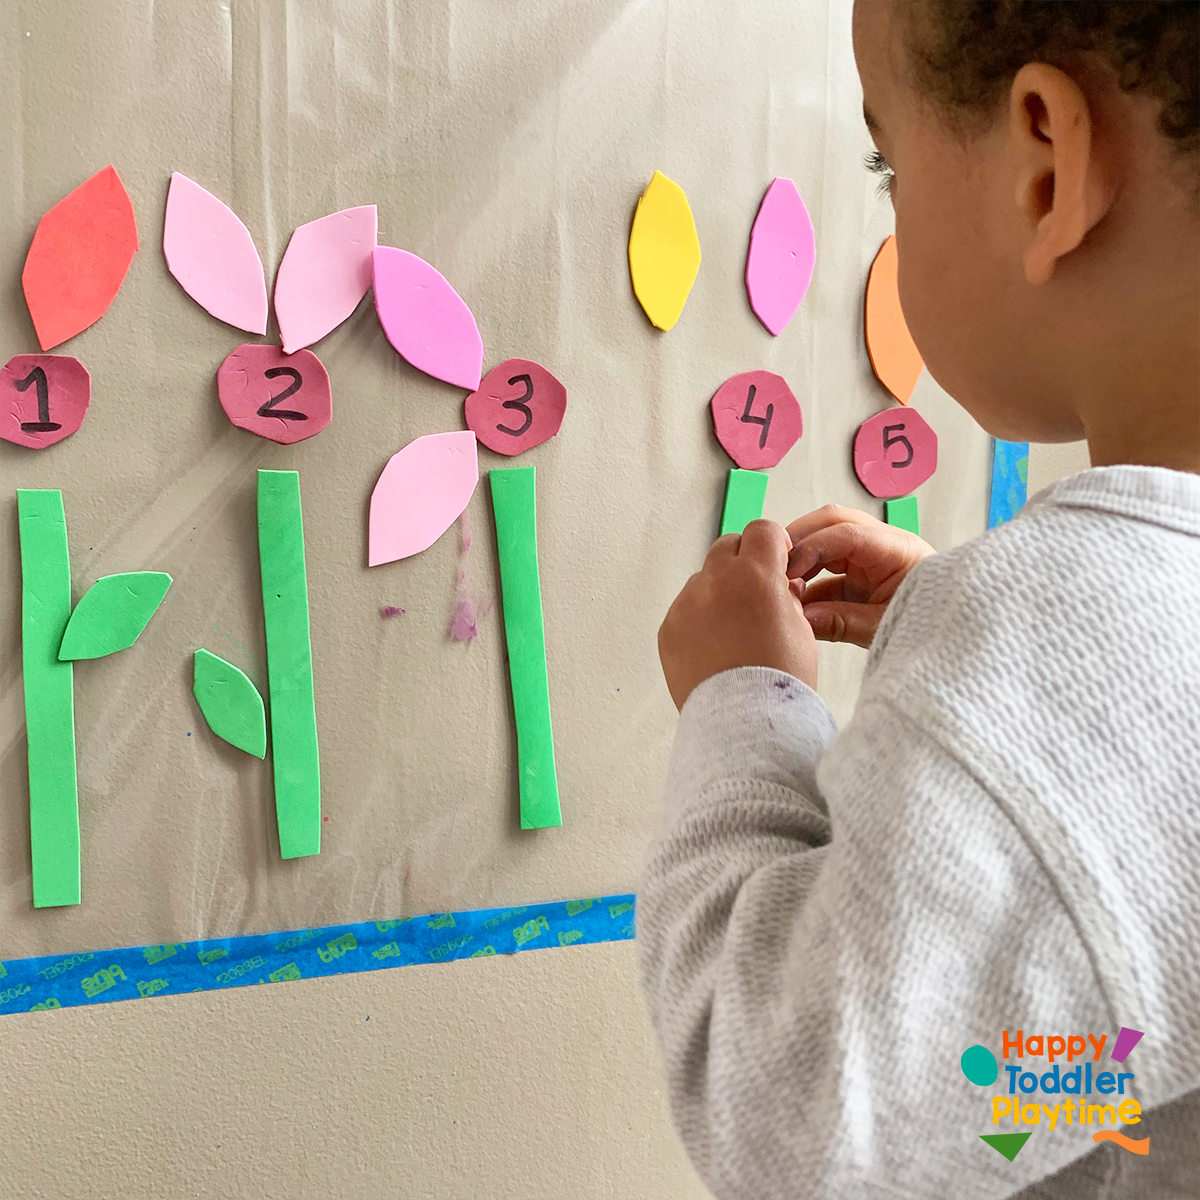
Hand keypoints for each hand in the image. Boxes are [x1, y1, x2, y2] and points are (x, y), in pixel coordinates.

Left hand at [658, 520, 817, 709]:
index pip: (761, 530)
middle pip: (727, 547)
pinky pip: (684, 609)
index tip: (777, 561)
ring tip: (735, 630)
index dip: (773, 545)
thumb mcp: (802, 628)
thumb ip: (788, 594)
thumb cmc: (778, 682)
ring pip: (703, 579)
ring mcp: (687, 605)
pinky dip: (699, 620)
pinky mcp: (668, 629)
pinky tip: (716, 647)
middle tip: (757, 594)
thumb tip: (780, 584)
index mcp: (755, 575)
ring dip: (719, 592)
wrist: (743, 723)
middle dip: (744, 563)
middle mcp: (716, 582)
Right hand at [785, 505, 935, 648]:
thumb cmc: (929, 628)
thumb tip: (799, 618)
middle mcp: (883, 544)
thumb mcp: (883, 628)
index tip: (787, 571)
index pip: (846, 533)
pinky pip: (829, 568)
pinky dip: (810, 580)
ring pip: (827, 540)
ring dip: (802, 557)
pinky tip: (795, 598)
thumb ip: (840, 622)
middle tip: (773, 563)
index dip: (811, 548)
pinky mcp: (863, 574)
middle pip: (833, 521)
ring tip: (781, 582)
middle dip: (800, 539)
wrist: (952, 637)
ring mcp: (872, 557)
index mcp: (898, 550)